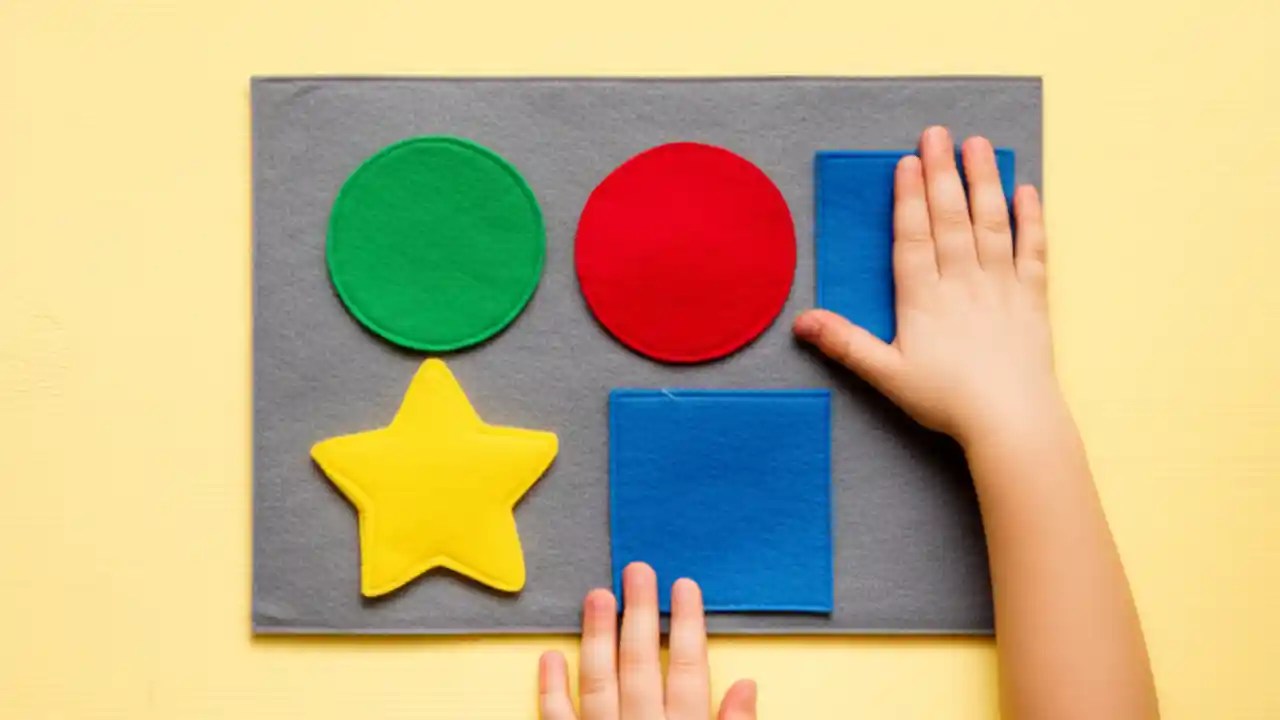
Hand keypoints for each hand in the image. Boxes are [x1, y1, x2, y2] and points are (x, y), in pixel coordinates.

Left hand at [539, 562, 756, 719]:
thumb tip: (746, 684)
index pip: (689, 673)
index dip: (687, 627)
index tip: (684, 586)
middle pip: (640, 667)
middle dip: (638, 615)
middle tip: (637, 572)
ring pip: (599, 684)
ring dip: (597, 638)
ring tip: (596, 595)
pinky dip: (552, 690)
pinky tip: (551, 655)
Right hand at [794, 126, 1062, 447]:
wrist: (1011, 419)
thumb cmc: (946, 399)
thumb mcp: (887, 375)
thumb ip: (845, 344)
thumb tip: (802, 322)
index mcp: (924, 298)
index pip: (913, 237)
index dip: (909, 198)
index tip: (908, 161)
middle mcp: (962, 282)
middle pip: (950, 218)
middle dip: (942, 173)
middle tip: (937, 133)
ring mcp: (1001, 285)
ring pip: (990, 223)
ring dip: (984, 181)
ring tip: (978, 145)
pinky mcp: (1032, 297)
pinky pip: (1032, 249)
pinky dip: (1030, 218)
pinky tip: (1025, 190)